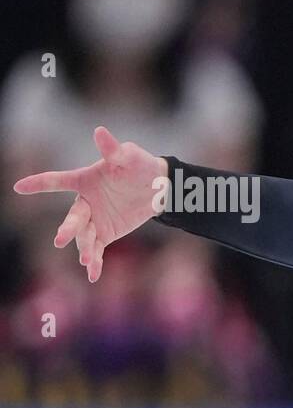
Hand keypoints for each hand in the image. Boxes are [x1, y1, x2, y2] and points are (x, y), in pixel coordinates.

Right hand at [12, 126, 167, 282]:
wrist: (158, 187)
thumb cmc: (139, 166)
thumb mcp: (129, 157)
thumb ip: (113, 149)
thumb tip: (99, 131)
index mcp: (84, 181)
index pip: (57, 181)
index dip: (38, 184)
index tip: (19, 188)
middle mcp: (85, 202)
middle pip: (73, 217)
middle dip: (67, 228)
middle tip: (61, 240)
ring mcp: (94, 220)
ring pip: (84, 236)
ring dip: (85, 248)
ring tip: (87, 260)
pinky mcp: (106, 233)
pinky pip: (98, 249)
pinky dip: (95, 263)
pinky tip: (93, 276)